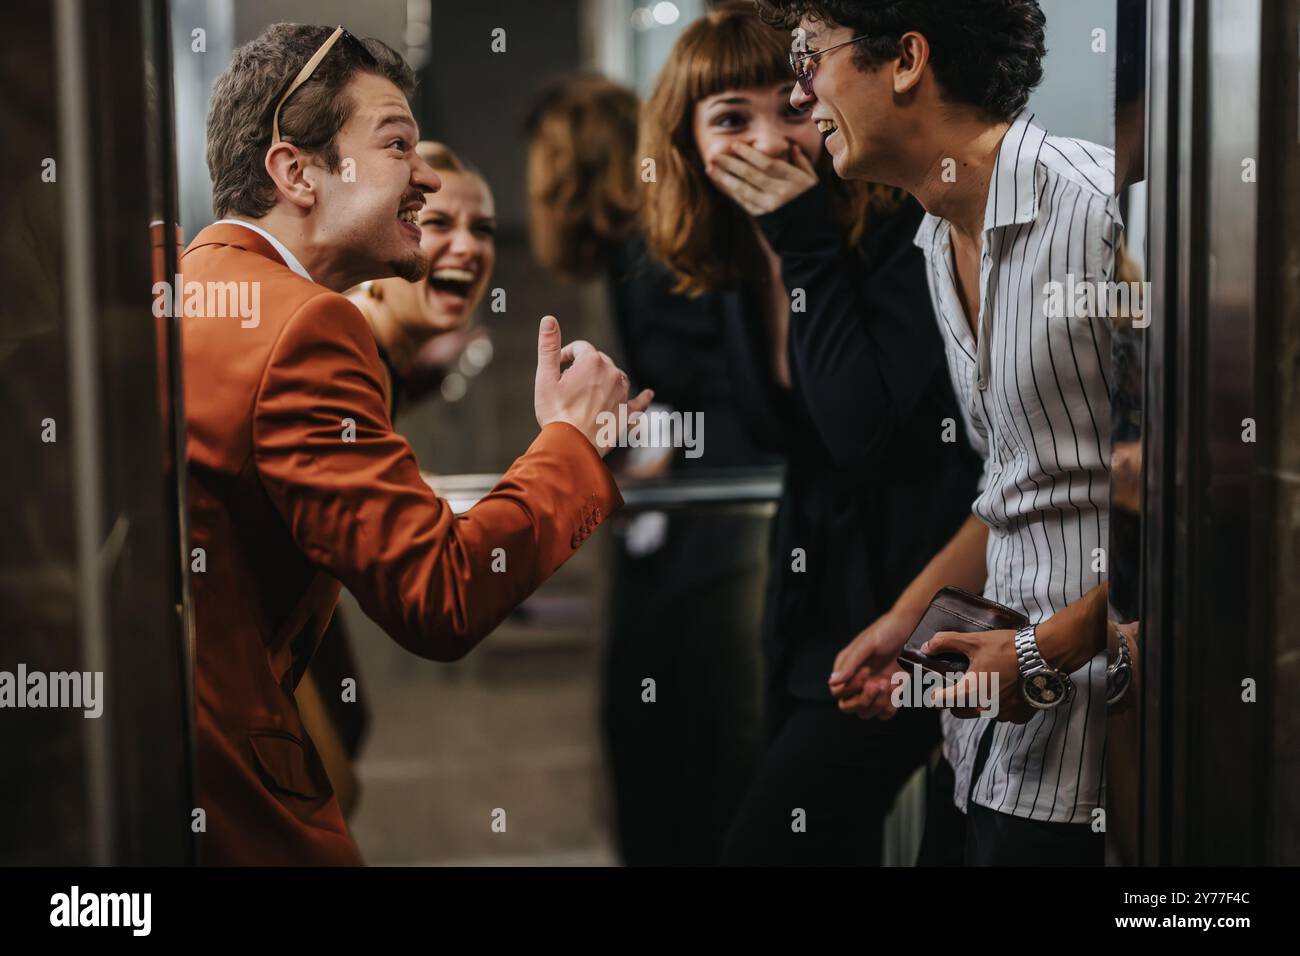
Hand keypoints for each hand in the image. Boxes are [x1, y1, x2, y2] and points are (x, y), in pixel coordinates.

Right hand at [534, 315, 651, 456]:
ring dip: (605, 379)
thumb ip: (548, 347)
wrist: (571, 446)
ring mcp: (622, 394)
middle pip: (598, 361)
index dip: (566, 355)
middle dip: (583, 368)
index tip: (556, 368)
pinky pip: (639, 402)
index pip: (580, 347)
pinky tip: (649, 394)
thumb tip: (549, 319)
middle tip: (567, 385)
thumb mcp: (545, 378)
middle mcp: (612, 374)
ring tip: (590, 391)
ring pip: (616, 377)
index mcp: (592, 361)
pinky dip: (642, 397)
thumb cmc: (556, 413)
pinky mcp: (628, 413)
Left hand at [706, 142, 817, 216]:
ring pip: (744, 189)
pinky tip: (720, 183)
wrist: (810, 237)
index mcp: (794, 181)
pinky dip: (730, 192)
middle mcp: (781, 194)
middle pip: (752, 175)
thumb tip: (791, 145)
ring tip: (710, 168)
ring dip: (725, 178)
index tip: (735, 145)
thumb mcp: (812, 182)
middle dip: (731, 164)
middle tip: (714, 154)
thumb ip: (801, 163)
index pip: (768, 164)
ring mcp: (771, 207)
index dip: (750, 154)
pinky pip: (743, 202)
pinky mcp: (763, 218)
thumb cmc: (811, 204)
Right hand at [829, 606, 919, 719]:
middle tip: (879, 684)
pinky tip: (898, 686)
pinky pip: (885, 712)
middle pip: (848, 707)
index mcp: (847, 667)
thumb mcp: (867, 644)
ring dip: (878, 703)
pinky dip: (891, 704)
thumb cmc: (887, 631)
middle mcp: (857, 681)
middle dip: (864, 700)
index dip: (850, 688)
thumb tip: (833, 681)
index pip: (837, 691)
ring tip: (890, 683)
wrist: (912, 629)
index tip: (865, 674)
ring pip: (867, 713)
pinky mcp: (889, 694)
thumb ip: (850, 664)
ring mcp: (873, 688)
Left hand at [921, 629, 1030, 722]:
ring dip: (978, 704)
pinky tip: (1004, 691)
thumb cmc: (1009, 648)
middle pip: (960, 711)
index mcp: (970, 692)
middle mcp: (985, 708)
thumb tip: (927, 646)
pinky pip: (1004, 715)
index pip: (941, 701)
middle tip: (957, 687)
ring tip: (984, 685)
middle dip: (954, 702)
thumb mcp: (974, 641)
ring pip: (982, 714)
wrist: (1045, 654)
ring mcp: (1004, 714)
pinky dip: (1001, 706)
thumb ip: (946, 642)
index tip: (933, 691)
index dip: (934, 695)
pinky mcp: (1020, 715)